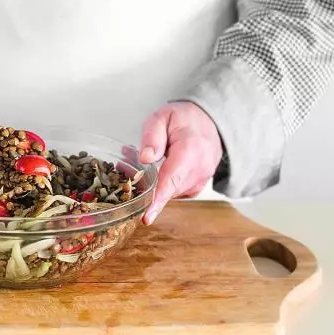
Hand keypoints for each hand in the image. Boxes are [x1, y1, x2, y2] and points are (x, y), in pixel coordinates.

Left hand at [138, 101, 223, 225]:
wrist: (209, 122)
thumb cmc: (183, 119)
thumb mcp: (162, 117)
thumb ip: (152, 135)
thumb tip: (145, 158)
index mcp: (190, 150)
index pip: (171, 180)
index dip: (157, 200)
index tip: (146, 217)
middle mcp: (199, 169)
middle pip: (167, 190)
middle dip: (144, 187)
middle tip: (124, 168)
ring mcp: (201, 180)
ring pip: (169, 193)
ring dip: (152, 185)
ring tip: (140, 164)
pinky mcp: (197, 187)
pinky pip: (175, 193)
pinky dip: (162, 186)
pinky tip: (156, 172)